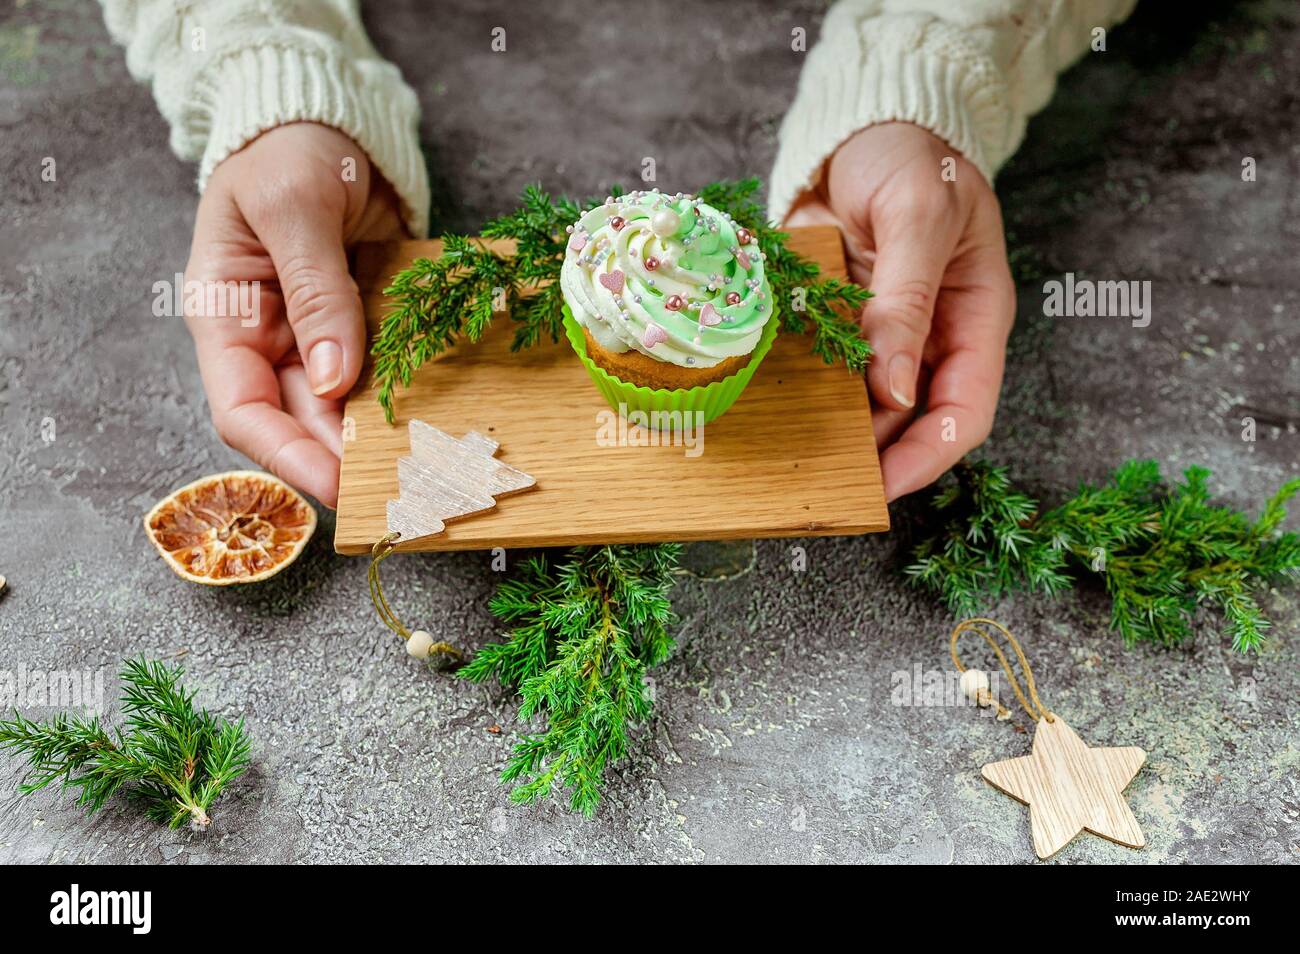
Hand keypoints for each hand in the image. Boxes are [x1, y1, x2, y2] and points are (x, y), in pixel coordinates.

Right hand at [184, 122, 405, 506]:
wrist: (330, 119)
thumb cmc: (287, 149)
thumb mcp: (293, 206)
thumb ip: (313, 291)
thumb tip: (329, 378)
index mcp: (226, 316)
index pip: (242, 410)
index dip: (288, 455)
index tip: (339, 484)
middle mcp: (269, 339)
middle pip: (300, 421)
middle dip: (344, 456)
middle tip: (402, 486)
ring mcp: (317, 336)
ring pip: (343, 406)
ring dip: (378, 436)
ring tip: (426, 465)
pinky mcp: (361, 327)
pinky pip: (380, 372)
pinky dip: (405, 397)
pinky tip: (440, 419)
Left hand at [787, 122, 1015, 501]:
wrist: (860, 126)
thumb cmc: (914, 159)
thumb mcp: (918, 218)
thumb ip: (906, 302)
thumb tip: (893, 391)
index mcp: (972, 322)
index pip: (964, 413)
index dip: (928, 457)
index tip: (883, 487)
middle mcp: (926, 341)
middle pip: (907, 424)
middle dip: (871, 457)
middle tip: (821, 483)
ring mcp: (875, 337)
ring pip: (857, 408)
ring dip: (828, 432)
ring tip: (790, 456)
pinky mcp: (830, 326)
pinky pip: (815, 372)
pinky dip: (795, 392)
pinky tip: (767, 409)